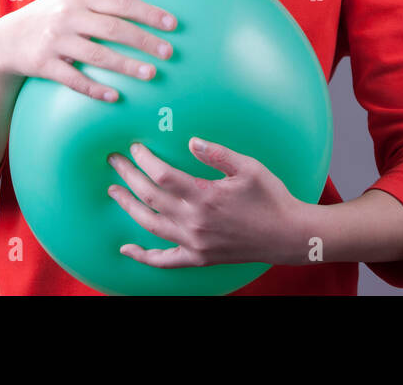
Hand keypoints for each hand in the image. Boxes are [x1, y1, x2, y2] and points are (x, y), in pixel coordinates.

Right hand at [0, 0, 175, 101]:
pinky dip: (93, 89)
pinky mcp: (43, 64)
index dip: (148, 13)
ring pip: (95, 55)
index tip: (173, 24)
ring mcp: (55, 41)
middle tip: (169, 53)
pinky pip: (72, 79)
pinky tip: (116, 96)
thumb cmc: (51, 10)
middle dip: (143, 40)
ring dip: (125, 66)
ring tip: (151, 74)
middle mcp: (68, 16)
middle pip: (112, 29)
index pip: (121, 3)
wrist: (8, 38)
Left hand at [105, 137, 308, 267]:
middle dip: (128, 176)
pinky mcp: (199, 257)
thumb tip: (191, 141)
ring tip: (114, 191)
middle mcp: (195, 221)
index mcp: (206, 196)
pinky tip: (126, 248)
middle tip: (114, 161)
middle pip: (150, 197)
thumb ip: (217, 154)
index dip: (144, 159)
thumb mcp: (248, 168)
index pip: (162, 175)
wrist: (288, 235)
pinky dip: (143, 256)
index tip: (135, 146)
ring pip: (150, 225)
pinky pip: (164, 261)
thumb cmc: (271, 197)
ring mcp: (195, 243)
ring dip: (128, 206)